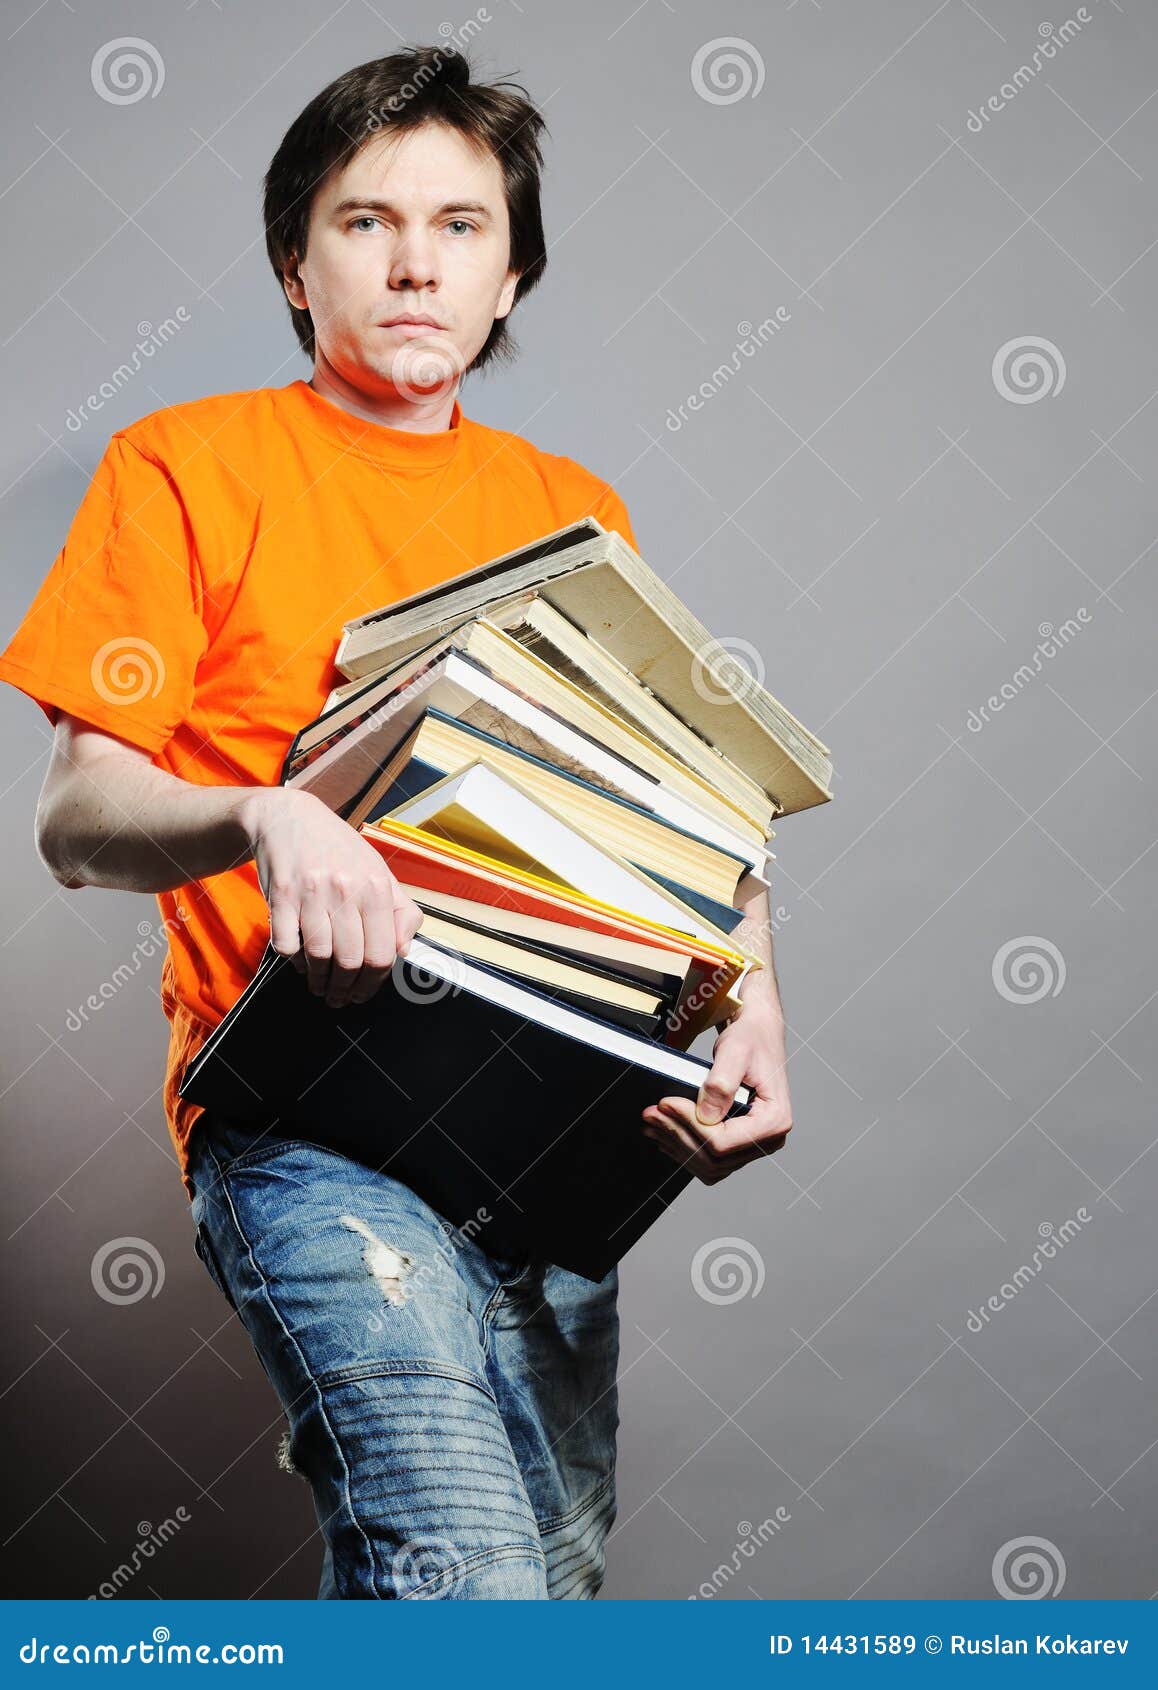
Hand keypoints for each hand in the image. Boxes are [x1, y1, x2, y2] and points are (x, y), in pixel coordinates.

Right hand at [239, 787, 423, 1009]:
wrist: (289, 817)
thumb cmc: (339, 849)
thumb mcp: (379, 872)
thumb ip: (400, 912)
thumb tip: (404, 951)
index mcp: (376, 886)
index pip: (382, 953)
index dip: (374, 983)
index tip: (364, 992)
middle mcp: (346, 889)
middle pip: (351, 961)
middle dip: (346, 989)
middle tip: (340, 997)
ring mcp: (311, 893)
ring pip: (320, 957)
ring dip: (320, 981)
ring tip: (320, 986)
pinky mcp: (281, 896)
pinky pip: (287, 945)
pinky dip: (295, 961)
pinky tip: (301, 962)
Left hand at [641, 995, 791, 1183]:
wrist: (757, 1034)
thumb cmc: (751, 1039)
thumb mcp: (735, 1052)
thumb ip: (721, 1084)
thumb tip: (705, 1115)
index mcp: (775, 1119)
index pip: (723, 1141)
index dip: (689, 1125)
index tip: (666, 1103)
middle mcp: (769, 1138)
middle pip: (714, 1158)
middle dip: (677, 1136)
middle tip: (651, 1114)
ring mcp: (754, 1144)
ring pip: (709, 1165)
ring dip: (677, 1147)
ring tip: (654, 1124)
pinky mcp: (740, 1143)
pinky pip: (710, 1160)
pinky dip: (685, 1149)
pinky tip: (666, 1132)